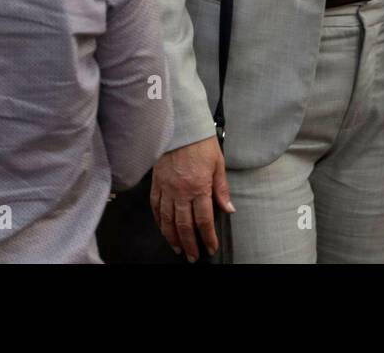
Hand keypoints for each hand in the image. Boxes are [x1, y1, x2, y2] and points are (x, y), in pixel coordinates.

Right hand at [150, 135, 233, 262]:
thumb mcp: (218, 164)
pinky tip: (163, 228)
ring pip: (167, 220)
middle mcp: (181, 192)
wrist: (181, 126)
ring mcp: (166, 189)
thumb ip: (222, 189)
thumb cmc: (201, 143)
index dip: (207, 237)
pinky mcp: (156, 184)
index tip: (210, 247)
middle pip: (184, 225)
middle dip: (190, 244)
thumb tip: (228, 209)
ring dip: (172, 237)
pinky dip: (158, 221)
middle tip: (193, 256)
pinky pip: (155, 207)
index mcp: (199, 187)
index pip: (204, 220)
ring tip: (178, 248)